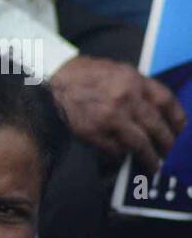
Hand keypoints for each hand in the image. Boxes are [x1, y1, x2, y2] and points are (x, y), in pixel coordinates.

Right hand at [50, 56, 186, 170]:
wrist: (58, 79)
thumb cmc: (89, 75)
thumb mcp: (122, 72)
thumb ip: (142, 89)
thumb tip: (160, 112)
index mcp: (134, 82)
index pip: (166, 102)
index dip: (177, 120)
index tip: (181, 131)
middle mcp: (124, 99)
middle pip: (156, 127)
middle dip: (167, 144)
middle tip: (170, 153)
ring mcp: (108, 117)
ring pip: (138, 144)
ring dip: (148, 157)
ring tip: (154, 165)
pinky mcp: (92, 132)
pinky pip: (114, 149)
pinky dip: (121, 154)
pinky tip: (123, 155)